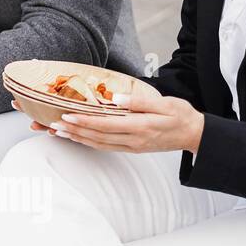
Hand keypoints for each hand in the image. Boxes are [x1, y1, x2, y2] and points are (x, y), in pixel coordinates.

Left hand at [13, 92, 203, 154]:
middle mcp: (133, 140)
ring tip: (56, 131)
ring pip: (97, 144)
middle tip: (51, 124)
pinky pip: (104, 146)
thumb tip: (116, 98)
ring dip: (76, 137)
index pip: (106, 125)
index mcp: (141, 127)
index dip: (84, 121)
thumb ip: (139, 102)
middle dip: (72, 130)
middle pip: (96, 136)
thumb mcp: (164, 103)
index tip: (66, 115)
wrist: (195, 135)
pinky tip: (75, 136)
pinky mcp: (130, 148)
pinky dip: (87, 141)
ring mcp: (131, 146)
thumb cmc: (180, 115)